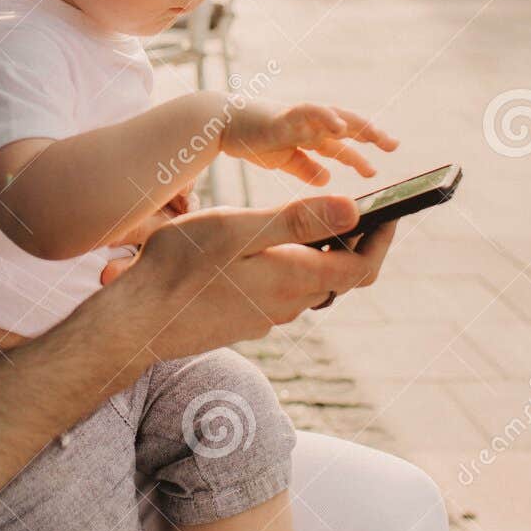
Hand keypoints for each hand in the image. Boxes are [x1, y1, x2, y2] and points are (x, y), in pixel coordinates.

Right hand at [103, 192, 396, 353]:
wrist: (138, 321)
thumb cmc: (181, 268)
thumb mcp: (239, 229)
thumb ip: (296, 221)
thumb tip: (354, 210)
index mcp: (295, 279)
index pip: (362, 266)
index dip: (383, 238)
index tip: (392, 211)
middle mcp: (288, 304)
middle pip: (339, 276)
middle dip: (353, 242)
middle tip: (357, 209)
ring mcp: (265, 316)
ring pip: (307, 282)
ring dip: (317, 253)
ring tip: (310, 218)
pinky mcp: (244, 319)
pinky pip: (279, 290)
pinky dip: (287, 265)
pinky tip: (262, 246)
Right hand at [222, 101, 398, 185]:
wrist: (217, 125)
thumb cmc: (248, 139)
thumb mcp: (282, 160)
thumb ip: (304, 167)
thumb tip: (327, 180)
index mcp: (307, 137)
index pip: (340, 146)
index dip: (358, 156)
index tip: (374, 171)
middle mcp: (308, 125)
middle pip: (346, 128)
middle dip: (370, 135)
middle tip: (392, 145)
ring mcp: (298, 118)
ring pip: (335, 116)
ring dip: (358, 124)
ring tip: (378, 136)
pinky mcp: (284, 115)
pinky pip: (309, 112)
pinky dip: (325, 116)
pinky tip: (340, 126)